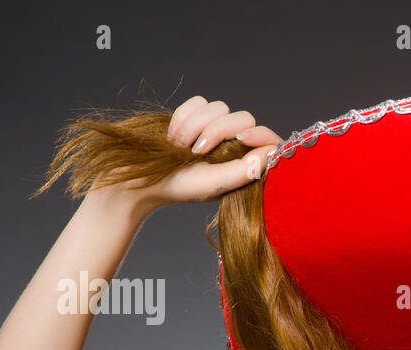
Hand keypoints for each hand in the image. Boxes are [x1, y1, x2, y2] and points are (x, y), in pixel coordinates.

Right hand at [97, 95, 283, 210]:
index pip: (267, 140)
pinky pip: (198, 102)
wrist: (138, 177)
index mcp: (241, 165)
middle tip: (196, 151)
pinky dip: (183, 116)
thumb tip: (272, 152)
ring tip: (179, 146)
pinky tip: (173, 136)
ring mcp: (212, 129)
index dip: (259, 134)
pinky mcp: (193, 116)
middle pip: (243, 118)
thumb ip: (245, 170)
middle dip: (217, 130)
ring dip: (195, 125)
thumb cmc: (178, 186)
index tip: (242, 138)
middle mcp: (231, 145)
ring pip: (219, 107)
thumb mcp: (214, 183)